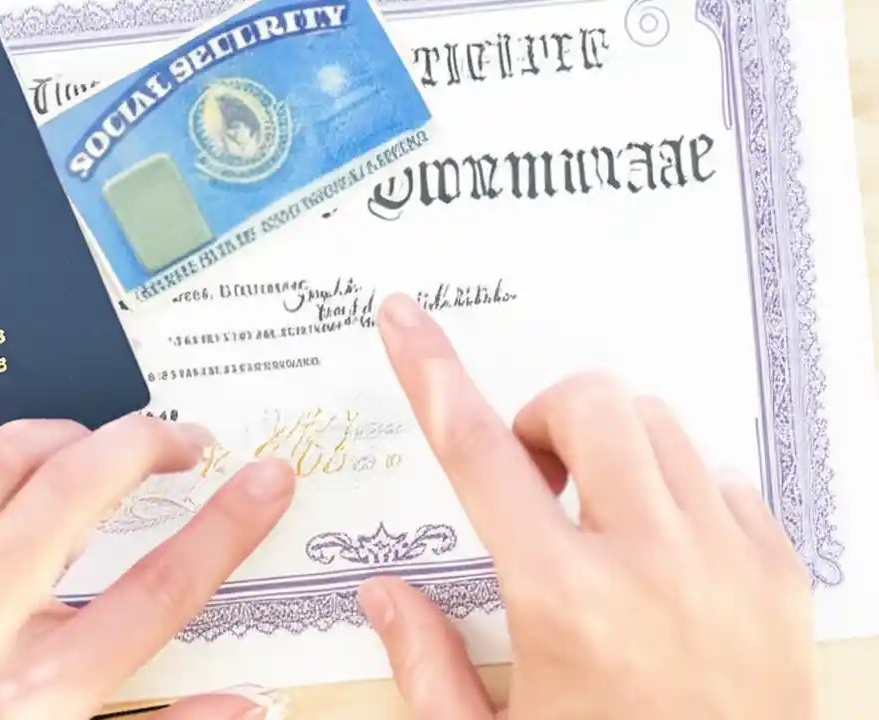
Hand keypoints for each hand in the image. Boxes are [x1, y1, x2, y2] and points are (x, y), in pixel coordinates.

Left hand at [0, 416, 293, 719]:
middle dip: (146, 445)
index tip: (265, 480)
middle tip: (184, 437)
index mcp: (31, 702)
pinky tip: (9, 454)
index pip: (157, 593)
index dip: (225, 527)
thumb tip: (241, 706)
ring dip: (65, 435)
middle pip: (78, 496)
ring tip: (99, 441)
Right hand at [361, 294, 815, 719]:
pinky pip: (722, 474)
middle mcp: (649, 562)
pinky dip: (678, 488)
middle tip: (534, 478)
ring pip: (659, 425)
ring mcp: (726, 558)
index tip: (406, 321)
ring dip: (611, 450)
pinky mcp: (779, 570)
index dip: (431, 374)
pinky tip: (660, 551)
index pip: (478, 454)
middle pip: (590, 404)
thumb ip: (426, 665)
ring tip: (598, 521)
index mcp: (562, 602)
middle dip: (546, 419)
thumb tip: (383, 595)